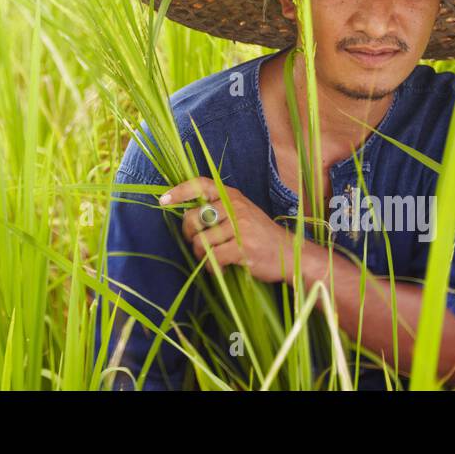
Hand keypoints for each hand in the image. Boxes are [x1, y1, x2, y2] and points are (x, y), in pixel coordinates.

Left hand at [159, 177, 308, 283]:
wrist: (291, 254)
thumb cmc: (261, 236)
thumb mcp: (243, 213)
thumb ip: (220, 210)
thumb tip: (187, 216)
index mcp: (233, 195)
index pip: (201, 185)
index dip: (179, 191)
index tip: (163, 200)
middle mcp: (235, 207)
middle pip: (193, 217)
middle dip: (189, 235)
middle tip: (196, 244)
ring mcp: (240, 227)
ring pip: (200, 241)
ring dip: (201, 255)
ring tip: (212, 259)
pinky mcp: (243, 248)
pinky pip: (212, 258)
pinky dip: (212, 267)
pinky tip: (221, 268)